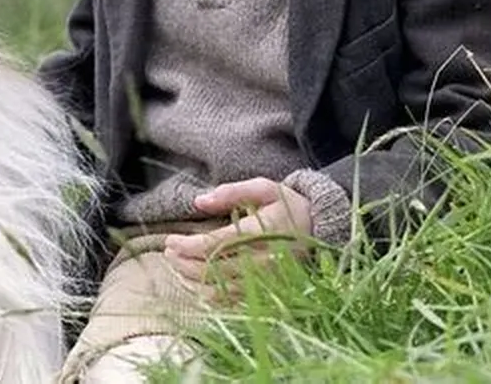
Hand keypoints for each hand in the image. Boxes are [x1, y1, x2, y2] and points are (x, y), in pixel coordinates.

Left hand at [163, 178, 312, 283]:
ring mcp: (266, 282)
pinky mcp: (268, 295)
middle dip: (183, 263)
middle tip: (168, 252)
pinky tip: (198, 283)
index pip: (214, 246)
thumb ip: (231, 192)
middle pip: (212, 270)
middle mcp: (264, 262)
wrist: (321, 230)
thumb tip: (199, 202)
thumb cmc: (288, 206)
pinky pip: (232, 303)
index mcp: (262, 233)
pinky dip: (209, 295)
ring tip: (178, 266)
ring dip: (192, 280)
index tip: (170, 241)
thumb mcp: (264, 188)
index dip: (187, 246)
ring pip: (219, 290)